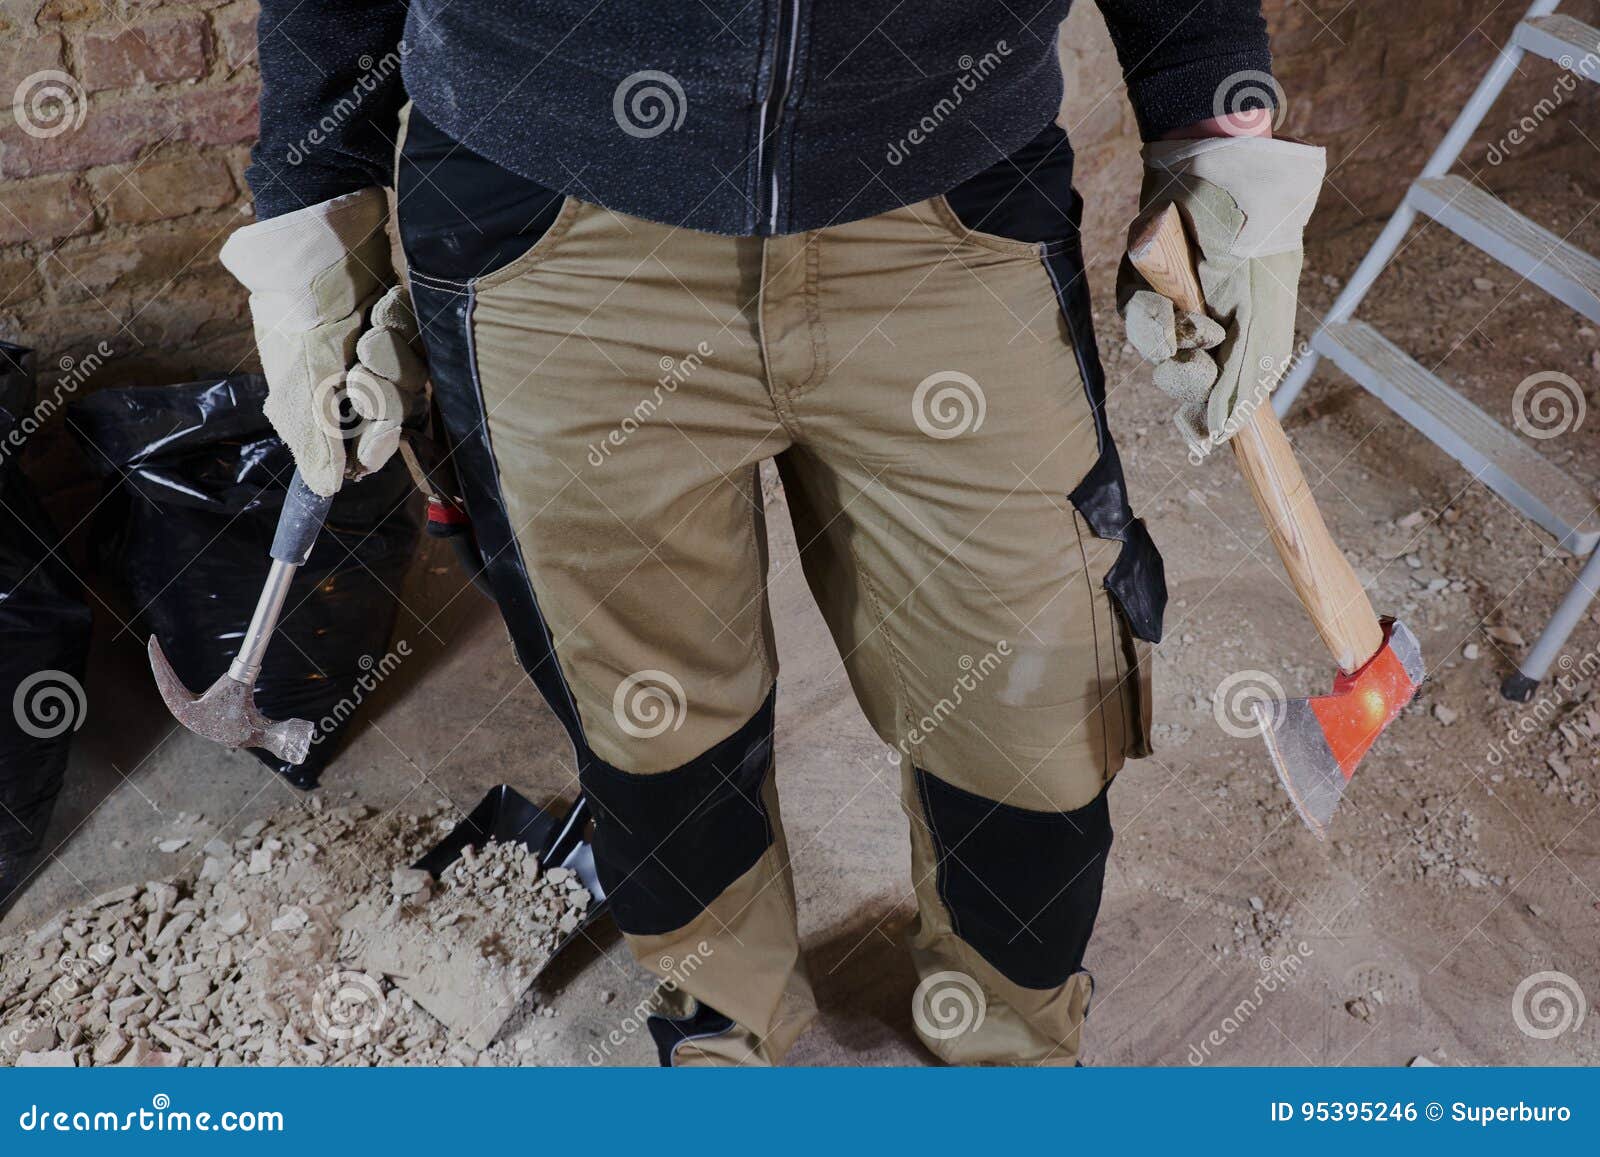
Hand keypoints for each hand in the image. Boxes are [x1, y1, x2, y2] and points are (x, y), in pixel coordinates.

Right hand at [219, 189, 425, 495]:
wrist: (316, 236)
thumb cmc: (297, 310)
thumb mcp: (299, 378)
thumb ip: (315, 437)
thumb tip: (326, 489)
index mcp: (325, 403)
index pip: (366, 445)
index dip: (377, 442)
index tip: (377, 433)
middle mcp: (355, 381)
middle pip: (396, 414)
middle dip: (384, 390)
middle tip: (362, 360)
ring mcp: (382, 352)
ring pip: (414, 377)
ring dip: (393, 351)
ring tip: (368, 323)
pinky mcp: (404, 323)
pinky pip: (422, 341)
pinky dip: (403, 324)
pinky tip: (382, 303)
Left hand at [1118, 136, 1324, 451]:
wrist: (1218, 169)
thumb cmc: (1253, 238)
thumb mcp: (1263, 309)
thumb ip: (1247, 372)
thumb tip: (1226, 432)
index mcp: (1245, 335)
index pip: (1220, 395)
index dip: (1207, 420)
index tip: (1199, 440)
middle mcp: (1208, 324)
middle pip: (1179, 380)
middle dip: (1182, 374)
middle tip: (1196, 350)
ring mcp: (1174, 303)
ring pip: (1151, 349)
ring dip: (1163, 333)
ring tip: (1184, 308)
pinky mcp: (1144, 281)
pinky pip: (1132, 313)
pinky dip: (1142, 303)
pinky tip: (1161, 279)